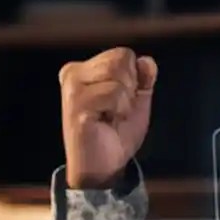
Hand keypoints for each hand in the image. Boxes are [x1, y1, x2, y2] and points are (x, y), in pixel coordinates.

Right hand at [59, 46, 157, 188]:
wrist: (104, 166)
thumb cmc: (116, 133)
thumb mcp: (137, 101)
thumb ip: (144, 78)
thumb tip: (147, 61)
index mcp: (83, 69)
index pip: (123, 54)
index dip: (134, 78)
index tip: (121, 101)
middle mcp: (73, 74)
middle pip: (121, 59)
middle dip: (130, 88)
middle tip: (116, 110)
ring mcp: (73, 89)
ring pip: (119, 76)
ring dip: (125, 102)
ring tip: (111, 116)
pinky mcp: (77, 106)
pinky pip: (114, 94)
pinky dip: (120, 110)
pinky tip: (106, 122)